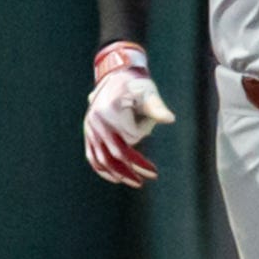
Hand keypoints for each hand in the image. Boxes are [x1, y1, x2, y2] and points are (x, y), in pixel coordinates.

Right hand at [85, 42, 174, 186]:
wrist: (115, 76)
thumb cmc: (136, 85)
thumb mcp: (148, 93)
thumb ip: (157, 108)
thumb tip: (169, 119)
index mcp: (110, 111)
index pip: (130, 136)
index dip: (142, 132)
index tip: (150, 124)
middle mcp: (97, 121)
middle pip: (115, 153)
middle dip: (134, 167)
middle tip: (152, 176)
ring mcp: (90, 128)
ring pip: (102, 158)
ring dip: (118, 173)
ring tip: (135, 182)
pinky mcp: (88, 133)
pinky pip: (92, 155)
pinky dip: (102, 169)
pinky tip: (115, 178)